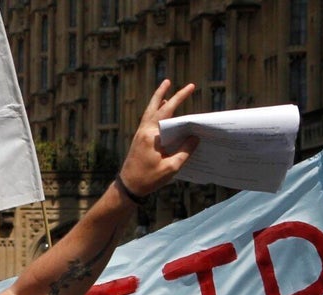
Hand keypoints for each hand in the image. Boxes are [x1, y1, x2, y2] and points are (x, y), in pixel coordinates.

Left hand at [117, 80, 198, 198]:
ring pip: (149, 112)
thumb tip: (195, 138)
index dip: (179, 98)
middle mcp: (144, 131)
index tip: (191, 88)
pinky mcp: (139, 140)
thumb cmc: (147, 179)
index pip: (168, 111)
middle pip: (154, 107)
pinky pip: (148, 121)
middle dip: (163, 92)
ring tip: (166, 90)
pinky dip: (155, 113)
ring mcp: (140, 135)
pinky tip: (161, 112)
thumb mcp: (170, 168)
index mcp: (151, 135)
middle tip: (169, 80)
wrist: (127, 187)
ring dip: (157, 101)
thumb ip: (184, 152)